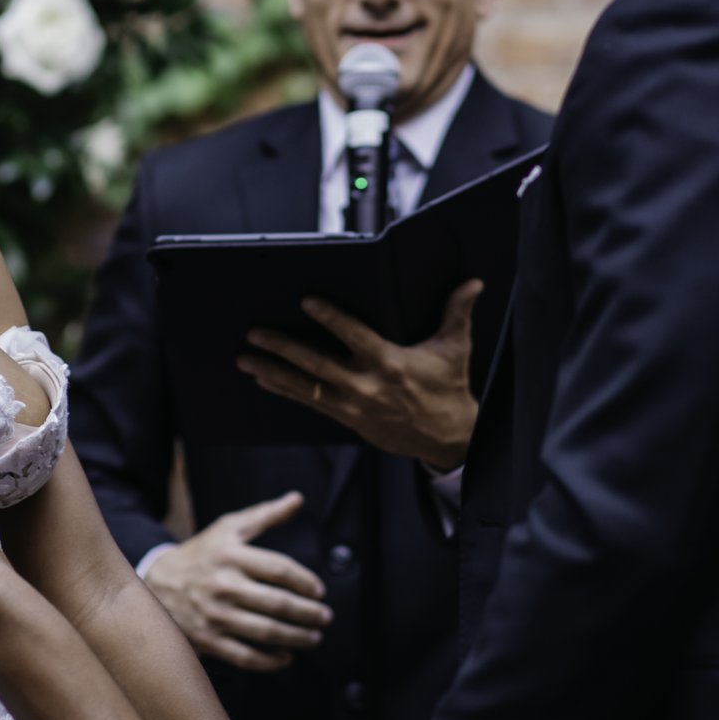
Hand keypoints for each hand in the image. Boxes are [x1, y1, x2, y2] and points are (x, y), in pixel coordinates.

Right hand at [142, 492, 330, 672]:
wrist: (156, 583)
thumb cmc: (201, 553)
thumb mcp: (228, 528)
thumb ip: (265, 515)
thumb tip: (297, 499)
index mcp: (231, 555)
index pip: (280, 569)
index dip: (305, 582)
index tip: (319, 591)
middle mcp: (223, 585)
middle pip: (277, 603)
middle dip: (308, 613)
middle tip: (325, 617)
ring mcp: (215, 615)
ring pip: (266, 632)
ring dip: (297, 637)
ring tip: (314, 637)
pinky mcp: (207, 639)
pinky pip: (245, 656)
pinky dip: (270, 662)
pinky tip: (286, 658)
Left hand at [240, 280, 481, 471]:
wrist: (447, 437)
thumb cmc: (448, 388)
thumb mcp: (455, 348)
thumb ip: (457, 312)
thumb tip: (473, 282)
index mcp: (391, 363)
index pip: (354, 336)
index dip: (329, 317)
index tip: (305, 301)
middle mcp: (367, 386)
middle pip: (317, 364)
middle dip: (283, 348)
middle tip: (255, 334)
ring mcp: (354, 406)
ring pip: (306, 388)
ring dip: (274, 373)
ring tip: (245, 360)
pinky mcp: (349, 420)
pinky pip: (311, 404)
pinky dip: (286, 391)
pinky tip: (264, 381)